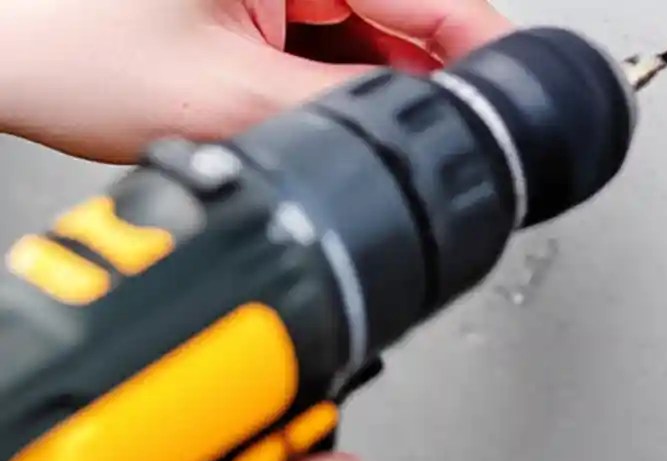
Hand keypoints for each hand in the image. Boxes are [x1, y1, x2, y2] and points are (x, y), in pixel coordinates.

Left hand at [0, 0, 510, 161]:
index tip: (514, 106)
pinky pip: (333, 30)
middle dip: (420, 81)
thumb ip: (349, 114)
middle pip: (412, 13)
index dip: (488, 55)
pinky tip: (298, 102)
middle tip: (408, 142)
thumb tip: (430, 131)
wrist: (1, 50)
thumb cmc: (63, 44)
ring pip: (375, 26)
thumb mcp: (232, 100)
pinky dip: (335, 75)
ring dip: (369, 82)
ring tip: (307, 115)